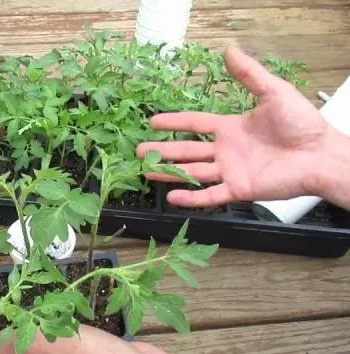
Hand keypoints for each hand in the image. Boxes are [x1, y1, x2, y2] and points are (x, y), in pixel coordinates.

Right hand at [137, 44, 342, 207]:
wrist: (320, 155)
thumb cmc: (302, 124)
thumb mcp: (274, 92)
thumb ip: (249, 74)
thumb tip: (229, 50)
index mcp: (231, 127)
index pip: (195, 124)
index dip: (174, 122)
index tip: (153, 121)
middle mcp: (226, 150)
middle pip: (187, 150)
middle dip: (163, 150)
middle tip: (139, 151)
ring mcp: (230, 170)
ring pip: (192, 172)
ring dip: (169, 172)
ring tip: (146, 171)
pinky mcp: (239, 189)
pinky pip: (210, 195)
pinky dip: (191, 198)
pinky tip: (173, 197)